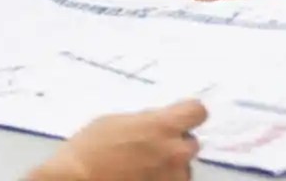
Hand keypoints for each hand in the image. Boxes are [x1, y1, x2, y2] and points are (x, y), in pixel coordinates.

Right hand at [28, 100, 207, 180]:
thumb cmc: (88, 150)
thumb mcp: (113, 122)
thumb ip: (142, 122)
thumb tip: (154, 124)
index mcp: (162, 126)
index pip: (197, 111)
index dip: (186, 114)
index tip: (177, 118)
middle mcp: (174, 153)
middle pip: (190, 143)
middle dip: (173, 144)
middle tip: (149, 149)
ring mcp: (172, 179)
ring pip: (182, 169)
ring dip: (167, 167)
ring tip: (140, 168)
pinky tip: (138, 178)